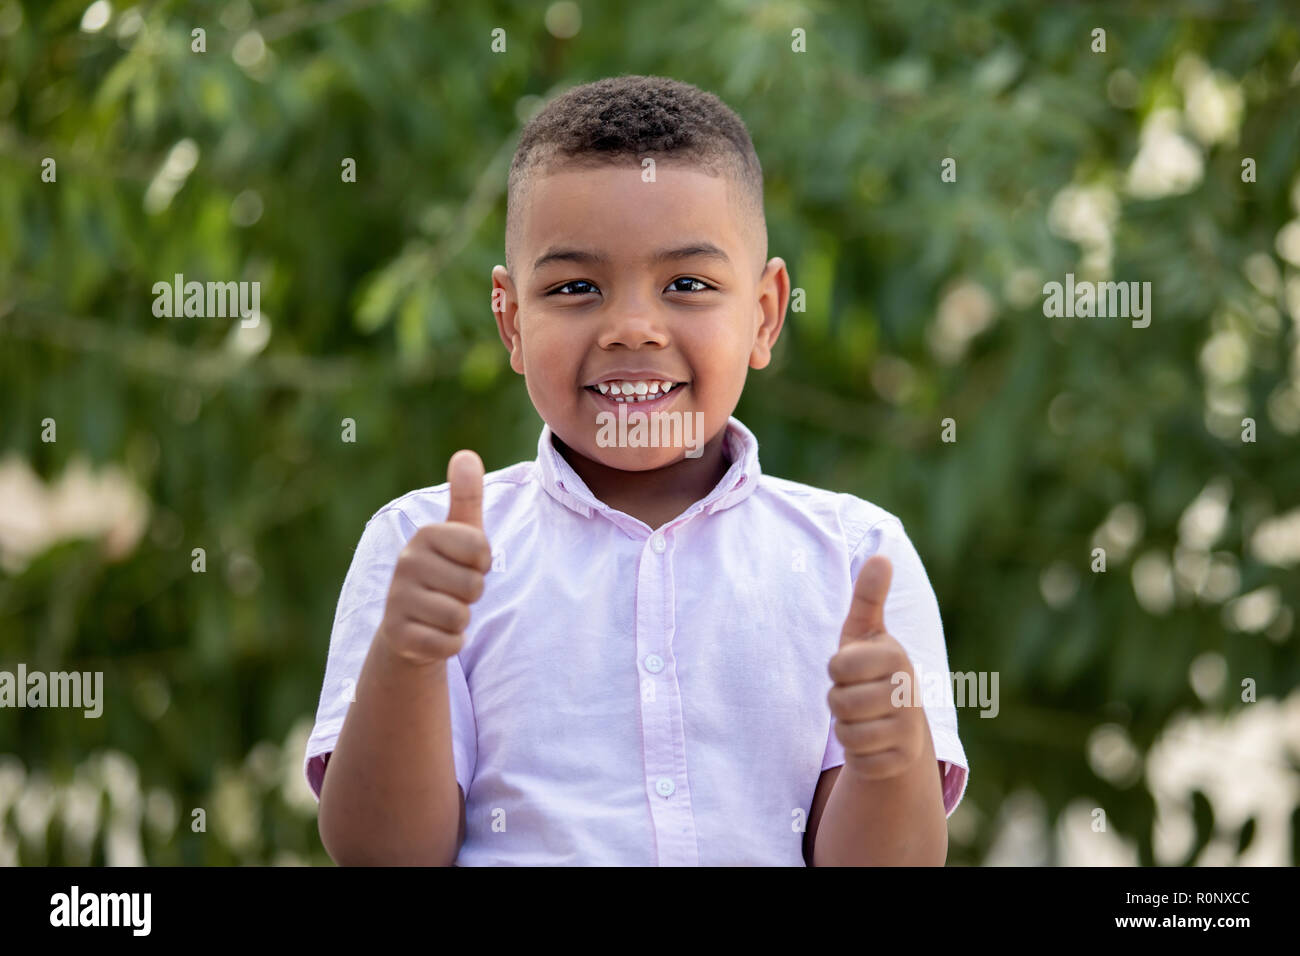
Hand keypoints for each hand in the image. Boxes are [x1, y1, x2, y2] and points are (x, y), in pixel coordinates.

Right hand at [378, 450, 491, 663]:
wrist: (410, 626)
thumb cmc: (445, 572)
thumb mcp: (460, 534)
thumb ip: (466, 496)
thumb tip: (466, 454)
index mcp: (425, 535)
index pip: (481, 549)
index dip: (483, 563)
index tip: (467, 563)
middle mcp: (406, 563)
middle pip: (473, 586)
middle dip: (471, 594)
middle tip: (452, 591)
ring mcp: (398, 600)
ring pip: (460, 616)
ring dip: (460, 620)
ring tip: (442, 611)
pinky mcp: (397, 635)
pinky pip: (447, 643)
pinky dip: (450, 643)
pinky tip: (434, 634)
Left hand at [826, 555, 927, 780]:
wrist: (900, 723)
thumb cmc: (871, 669)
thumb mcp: (864, 633)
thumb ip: (869, 597)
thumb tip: (880, 556)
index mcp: (895, 655)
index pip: (838, 666)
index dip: (836, 670)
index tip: (851, 669)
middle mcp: (909, 691)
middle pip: (839, 701)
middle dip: (838, 701)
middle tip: (857, 696)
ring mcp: (910, 727)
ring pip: (847, 733)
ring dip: (846, 728)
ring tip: (864, 718)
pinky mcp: (905, 759)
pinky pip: (859, 761)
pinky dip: (858, 755)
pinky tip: (873, 743)